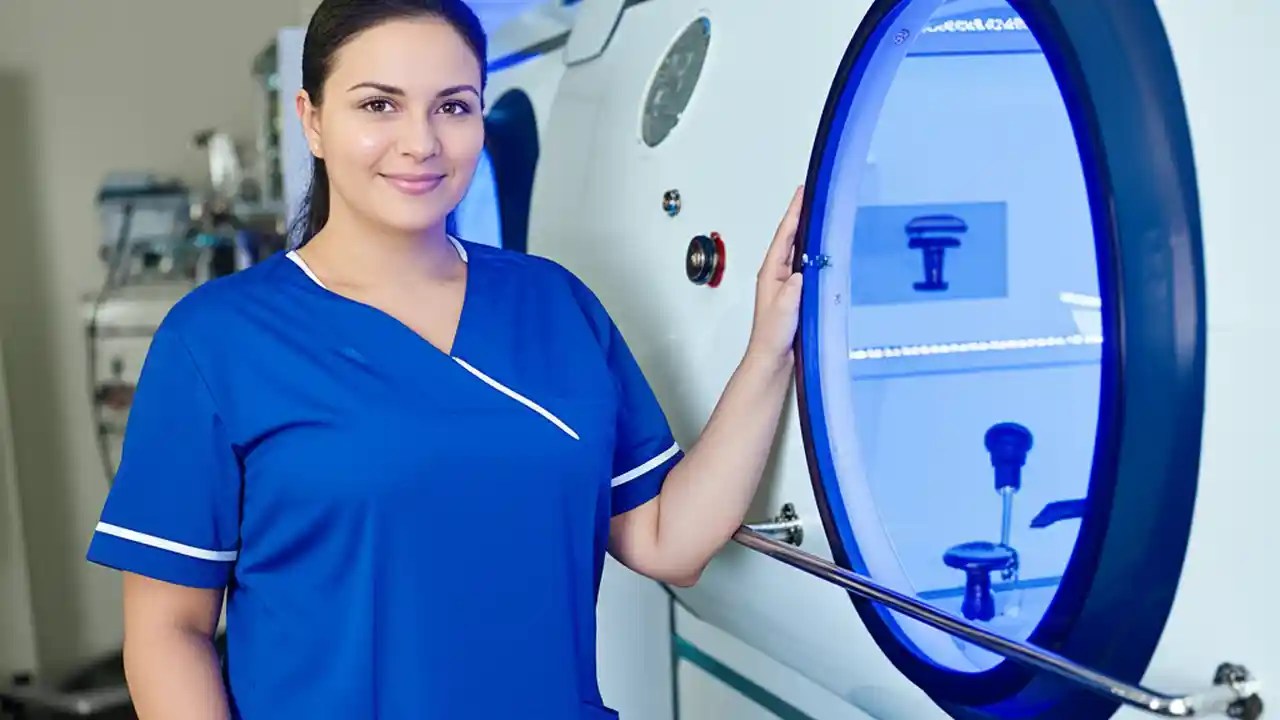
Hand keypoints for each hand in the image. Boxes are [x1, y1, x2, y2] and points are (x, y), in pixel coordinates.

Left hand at [745, 185, 804, 364]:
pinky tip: (822, 249)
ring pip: (798, 249)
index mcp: (771, 272)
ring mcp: (786, 282)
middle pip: (790, 237)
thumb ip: (793, 290)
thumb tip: (802, 272)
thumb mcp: (785, 310)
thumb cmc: (772, 336)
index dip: (794, 212)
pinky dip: (813, 252)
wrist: (772, 358)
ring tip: (818, 213)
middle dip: (800, 215)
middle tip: (811, 195)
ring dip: (807, 231)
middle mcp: (777, 273)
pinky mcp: (795, 292)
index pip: (784, 235)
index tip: (802, 193)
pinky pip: (806, 264)